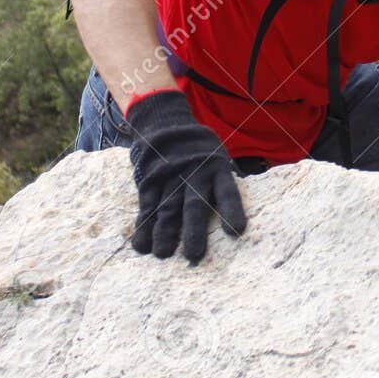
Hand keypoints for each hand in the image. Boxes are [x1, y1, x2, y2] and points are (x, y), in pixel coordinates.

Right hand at [125, 89, 246, 262]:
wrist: (164, 121)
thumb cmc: (199, 149)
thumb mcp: (218, 157)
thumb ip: (223, 182)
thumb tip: (237, 215)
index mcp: (217, 168)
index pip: (228, 192)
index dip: (232, 211)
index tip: (236, 232)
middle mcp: (195, 174)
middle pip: (195, 204)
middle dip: (194, 230)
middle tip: (194, 256)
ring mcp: (171, 177)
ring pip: (168, 208)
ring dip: (164, 233)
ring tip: (163, 255)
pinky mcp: (150, 180)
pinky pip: (147, 205)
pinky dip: (143, 226)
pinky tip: (141, 244)